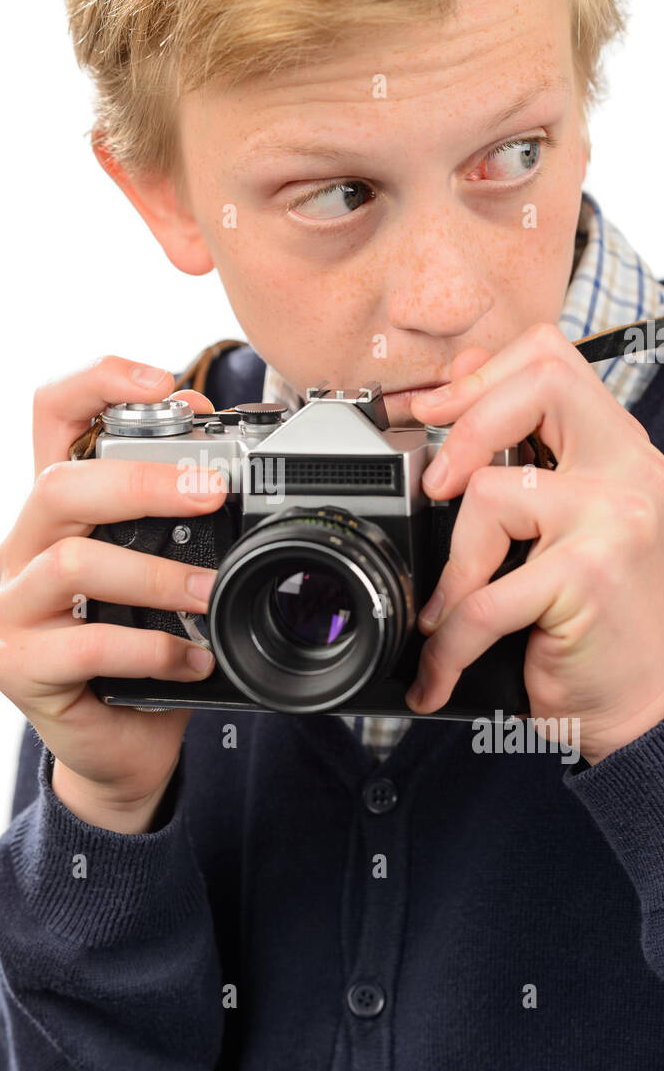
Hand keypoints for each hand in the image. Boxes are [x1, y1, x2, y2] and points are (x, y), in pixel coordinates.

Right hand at [0, 355, 225, 830]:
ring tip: (208, 592)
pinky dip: (149, 651)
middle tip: (211, 492)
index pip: (52, 416)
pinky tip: (190, 660)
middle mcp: (22, 549)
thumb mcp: (165, 570)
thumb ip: (180, 520)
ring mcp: (11, 609)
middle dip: (143, 481)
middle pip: (60, 485)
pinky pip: (83, 646)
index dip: (97, 382)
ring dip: (154, 576)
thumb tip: (224, 466)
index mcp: (58, 511)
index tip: (164, 381)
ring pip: (71, 565)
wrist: (122, 744)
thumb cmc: (145, 648)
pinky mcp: (15, 666)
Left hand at [406, 322, 663, 761]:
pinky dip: (448, 642)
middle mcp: (631, 473)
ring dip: (453, 566)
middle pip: (540, 381)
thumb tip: (464, 380)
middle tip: (437, 485)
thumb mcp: (571, 529)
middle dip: (467, 422)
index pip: (552, 361)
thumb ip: (531, 462)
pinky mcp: (589, 577)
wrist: (649, 709)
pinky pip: (481, 596)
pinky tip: (442, 669)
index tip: (428, 409)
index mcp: (621, 452)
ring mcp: (616, 521)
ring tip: (449, 613)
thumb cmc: (602, 622)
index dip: (480, 374)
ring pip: (491, 492)